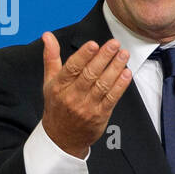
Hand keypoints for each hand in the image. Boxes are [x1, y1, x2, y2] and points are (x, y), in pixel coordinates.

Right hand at [40, 33, 132, 157]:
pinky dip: (120, 85)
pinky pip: (111, 98)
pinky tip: (126, 73)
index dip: (83, 56)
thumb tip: (47, 36)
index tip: (94, 44)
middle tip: (115, 44)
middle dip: (104, 58)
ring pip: (103, 85)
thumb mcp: (49, 81)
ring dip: (115, 68)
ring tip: (123, 55)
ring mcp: (86, 107)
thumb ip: (51, 57)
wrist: (62, 137)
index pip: (72, 68)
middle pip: (90, 75)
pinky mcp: (99, 115)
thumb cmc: (57, 105)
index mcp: (59, 86)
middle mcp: (71, 96)